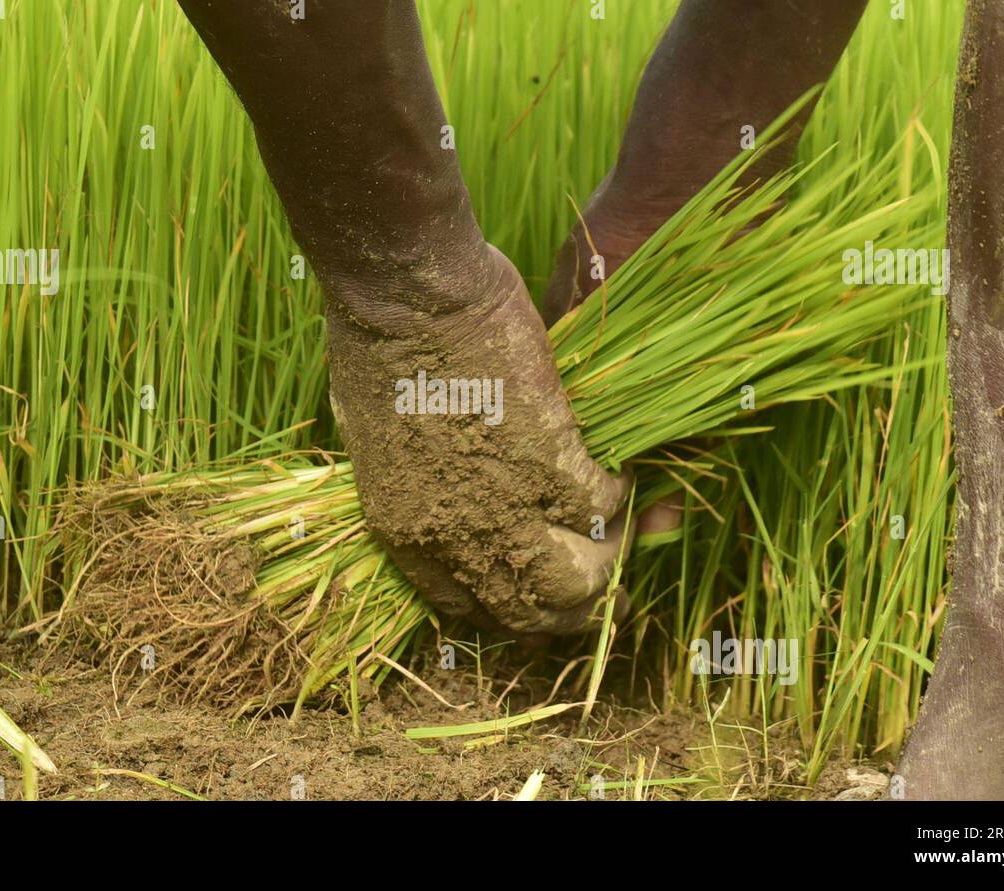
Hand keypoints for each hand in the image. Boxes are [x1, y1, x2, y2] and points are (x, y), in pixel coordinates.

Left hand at [326, 246, 632, 634]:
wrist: (403, 296)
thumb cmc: (381, 346)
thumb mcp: (381, 440)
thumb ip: (421, 483)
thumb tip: (458, 490)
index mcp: (405, 533)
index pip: (469, 610)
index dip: (515, 608)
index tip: (541, 593)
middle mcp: (454, 537)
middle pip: (531, 614)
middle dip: (576, 606)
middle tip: (608, 583)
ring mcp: (503, 505)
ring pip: (578, 577)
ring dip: (608, 556)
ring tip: (620, 525)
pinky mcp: (549, 461)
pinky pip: (604, 506)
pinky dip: (622, 490)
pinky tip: (621, 467)